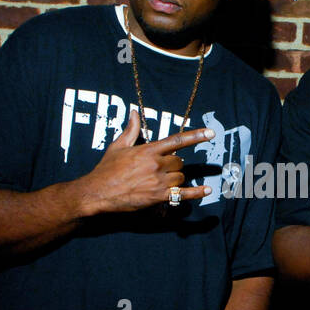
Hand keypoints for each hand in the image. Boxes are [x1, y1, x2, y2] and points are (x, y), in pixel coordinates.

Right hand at [80, 110, 214, 213]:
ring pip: (180, 177)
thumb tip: (134, 113)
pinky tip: (207, 190)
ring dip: (174, 178)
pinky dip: (196, 193)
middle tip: (159, 169)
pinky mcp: (158, 197)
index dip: (196, 136)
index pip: (177, 140)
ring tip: (158, 181)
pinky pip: (183, 194)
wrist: (98, 192)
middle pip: (179, 162)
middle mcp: (156, 164)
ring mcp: (159, 181)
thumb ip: (131, 130)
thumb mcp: (118, 146)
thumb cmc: (106, 169)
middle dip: (173, 164)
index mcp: (148, 150)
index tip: (211, 133)